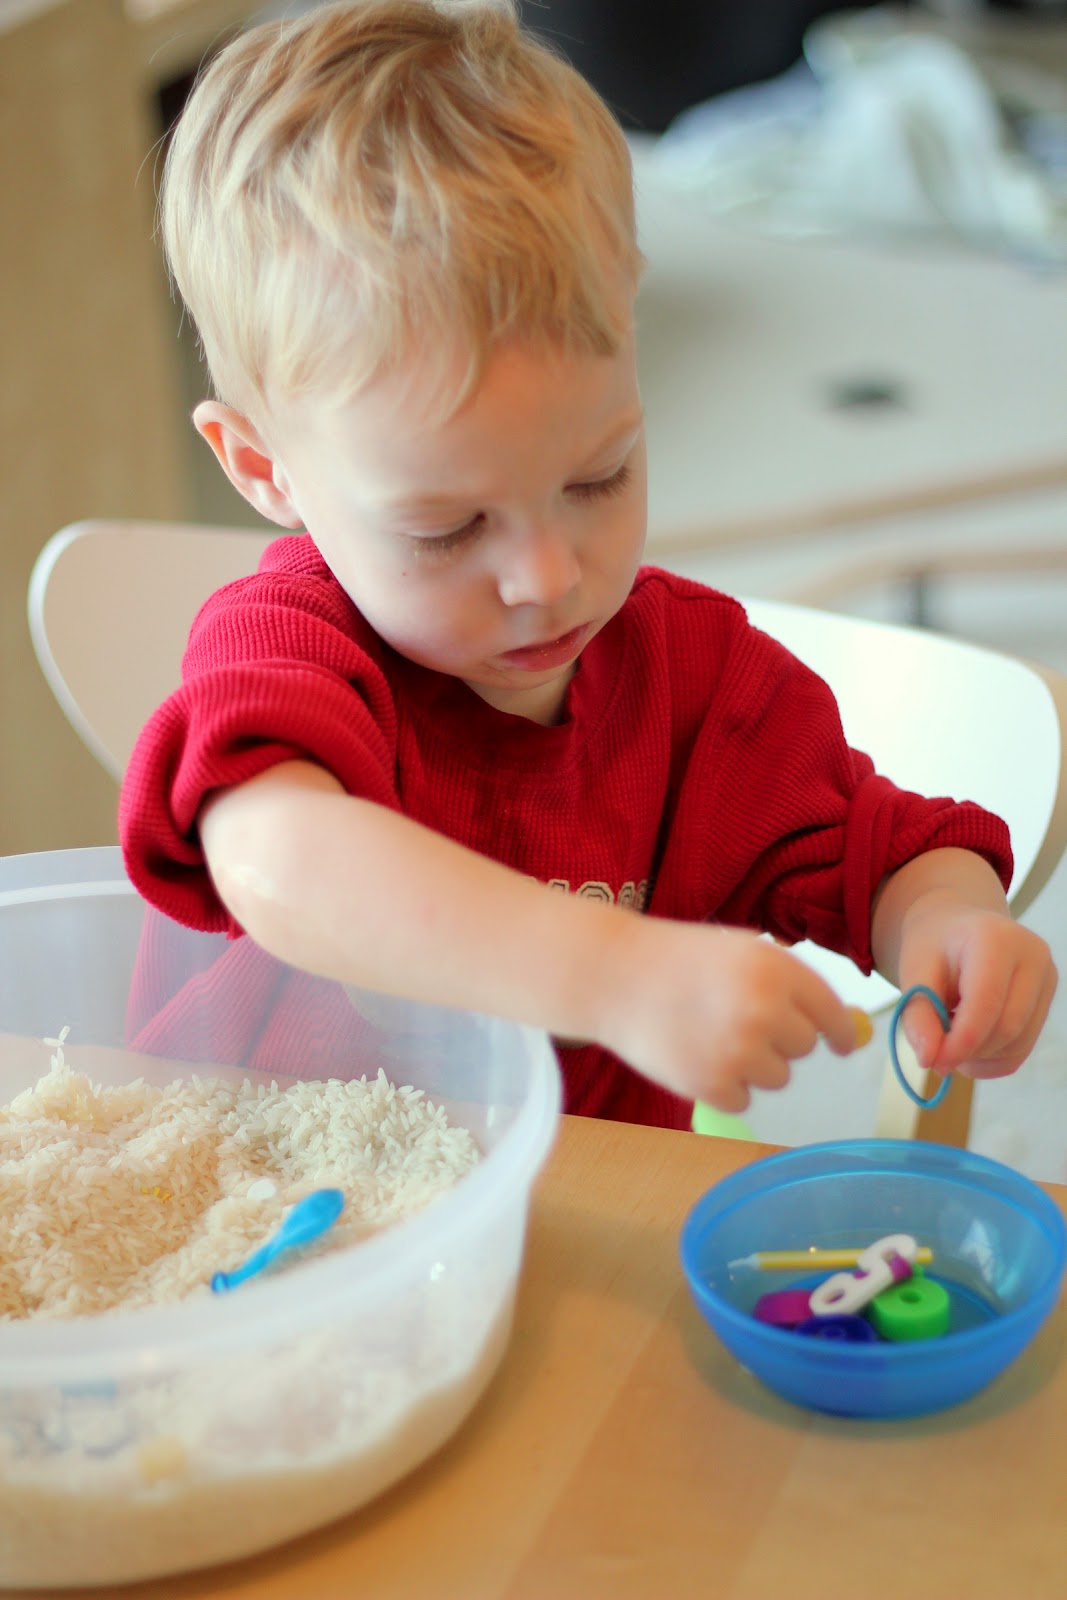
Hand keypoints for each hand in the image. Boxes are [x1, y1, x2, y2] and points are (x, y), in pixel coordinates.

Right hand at [592, 919, 860, 1112]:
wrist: (614, 976)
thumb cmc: (679, 958)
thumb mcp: (742, 949)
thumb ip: (789, 983)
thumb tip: (841, 1026)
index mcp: (776, 969)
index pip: (830, 1013)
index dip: (838, 1033)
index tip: (840, 1045)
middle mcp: (763, 1010)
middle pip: (804, 1048)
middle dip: (780, 1039)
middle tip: (738, 1021)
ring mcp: (737, 1051)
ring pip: (777, 1077)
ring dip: (753, 1064)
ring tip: (710, 1034)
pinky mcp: (711, 1085)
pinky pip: (744, 1100)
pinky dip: (724, 1085)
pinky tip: (694, 1054)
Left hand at [896, 902, 1056, 1080]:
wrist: (957, 926)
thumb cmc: (934, 946)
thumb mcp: (913, 972)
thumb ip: (918, 1015)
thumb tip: (930, 1059)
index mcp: (996, 939)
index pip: (986, 1003)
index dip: (960, 1041)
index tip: (933, 1062)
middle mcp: (1033, 956)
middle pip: (1008, 1027)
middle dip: (969, 1051)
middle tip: (936, 1054)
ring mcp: (1047, 978)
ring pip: (1019, 1043)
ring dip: (979, 1057)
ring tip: (950, 1038)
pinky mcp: (1047, 999)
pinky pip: (1023, 1048)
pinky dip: (992, 1059)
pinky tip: (969, 1044)